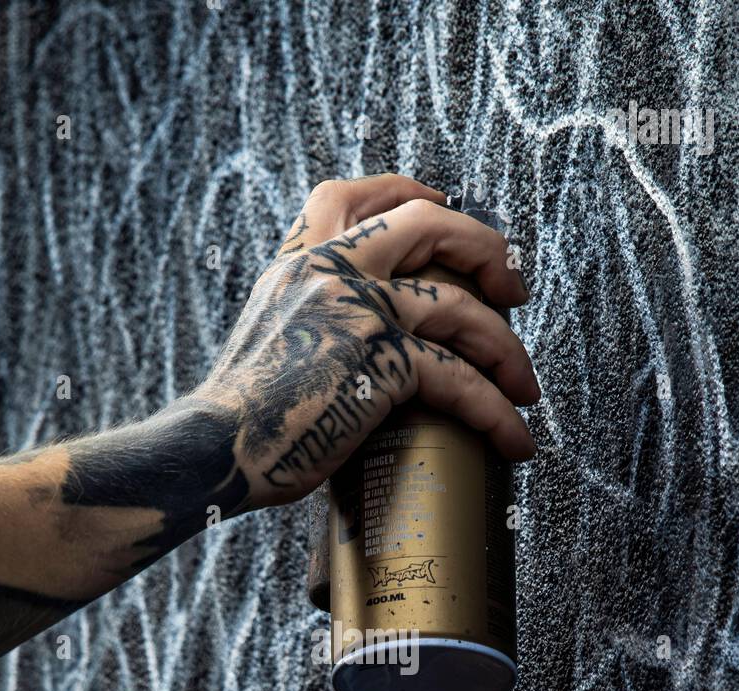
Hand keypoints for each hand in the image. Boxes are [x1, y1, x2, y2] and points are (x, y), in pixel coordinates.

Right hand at [193, 173, 539, 508]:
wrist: (213, 452)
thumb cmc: (238, 422)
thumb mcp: (264, 345)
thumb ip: (305, 324)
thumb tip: (347, 352)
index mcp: (294, 266)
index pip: (346, 197)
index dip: (403, 191)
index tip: (441, 202)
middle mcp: (326, 274)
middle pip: (427, 224)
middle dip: (485, 249)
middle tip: (514, 288)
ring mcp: (356, 312)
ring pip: (460, 309)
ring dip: (506, 351)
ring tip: (525, 388)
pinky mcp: (378, 362)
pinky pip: (458, 379)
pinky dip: (494, 412)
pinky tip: (513, 439)